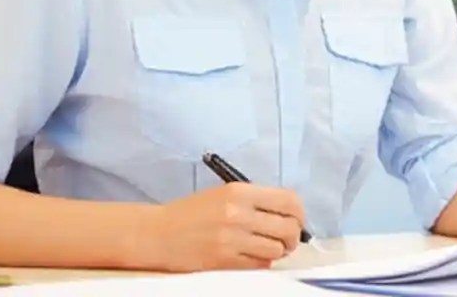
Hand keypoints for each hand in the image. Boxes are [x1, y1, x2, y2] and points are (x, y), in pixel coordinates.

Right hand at [142, 182, 306, 271]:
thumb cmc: (191, 213)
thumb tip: (288, 214)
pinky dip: (262, 262)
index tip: (298, 219)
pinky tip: (253, 257)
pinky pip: (259, 264)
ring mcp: (231, 238)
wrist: (157, 233)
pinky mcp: (223, 260)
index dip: (299, 212)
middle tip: (288, 239)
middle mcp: (238, 213)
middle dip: (294, 236)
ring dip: (278, 251)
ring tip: (269, 248)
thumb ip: (256, 201)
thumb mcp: (224, 194)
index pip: (288, 200)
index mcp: (239, 192)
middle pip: (288, 227)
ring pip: (277, 248)